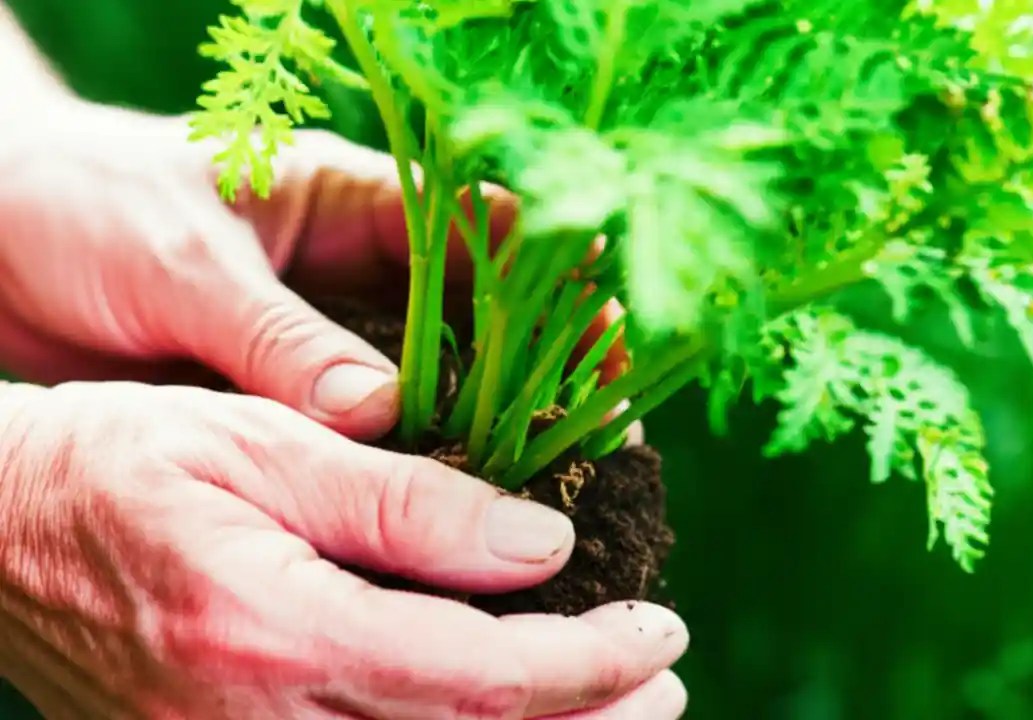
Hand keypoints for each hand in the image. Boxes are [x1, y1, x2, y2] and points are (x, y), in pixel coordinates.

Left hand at [0, 99, 627, 440]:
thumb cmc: (81, 209)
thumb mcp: (180, 263)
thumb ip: (278, 337)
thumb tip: (379, 414)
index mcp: (348, 202)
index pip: (482, 229)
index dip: (557, 278)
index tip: (610, 333)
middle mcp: (355, 275)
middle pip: (482, 321)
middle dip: (545, 371)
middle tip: (604, 431)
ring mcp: (328, 341)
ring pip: (438, 386)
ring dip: (488, 432)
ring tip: (548, 487)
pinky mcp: (292, 400)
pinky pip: (372, 439)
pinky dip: (412, 471)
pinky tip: (451, 515)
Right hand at [0, 381, 686, 718]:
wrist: (0, 528)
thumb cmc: (124, 461)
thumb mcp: (266, 445)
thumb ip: (406, 503)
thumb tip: (538, 544)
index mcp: (278, 635)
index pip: (483, 678)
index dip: (593, 660)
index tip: (662, 627)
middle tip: (664, 680)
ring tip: (616, 706)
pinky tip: (505, 714)